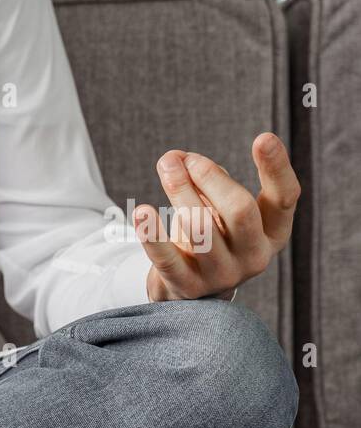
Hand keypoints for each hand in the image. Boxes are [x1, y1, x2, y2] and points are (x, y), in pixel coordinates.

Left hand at [133, 132, 299, 301]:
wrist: (188, 289)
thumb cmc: (210, 237)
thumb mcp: (221, 209)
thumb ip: (212, 181)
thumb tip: (181, 160)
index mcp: (272, 233)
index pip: (284, 198)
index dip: (276, 168)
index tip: (263, 138)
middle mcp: (254, 256)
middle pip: (239, 209)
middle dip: (209, 176)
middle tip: (180, 159)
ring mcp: (222, 275)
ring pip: (201, 227)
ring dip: (179, 191)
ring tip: (166, 167)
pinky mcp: (187, 286)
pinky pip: (167, 258)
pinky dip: (152, 233)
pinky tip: (142, 212)